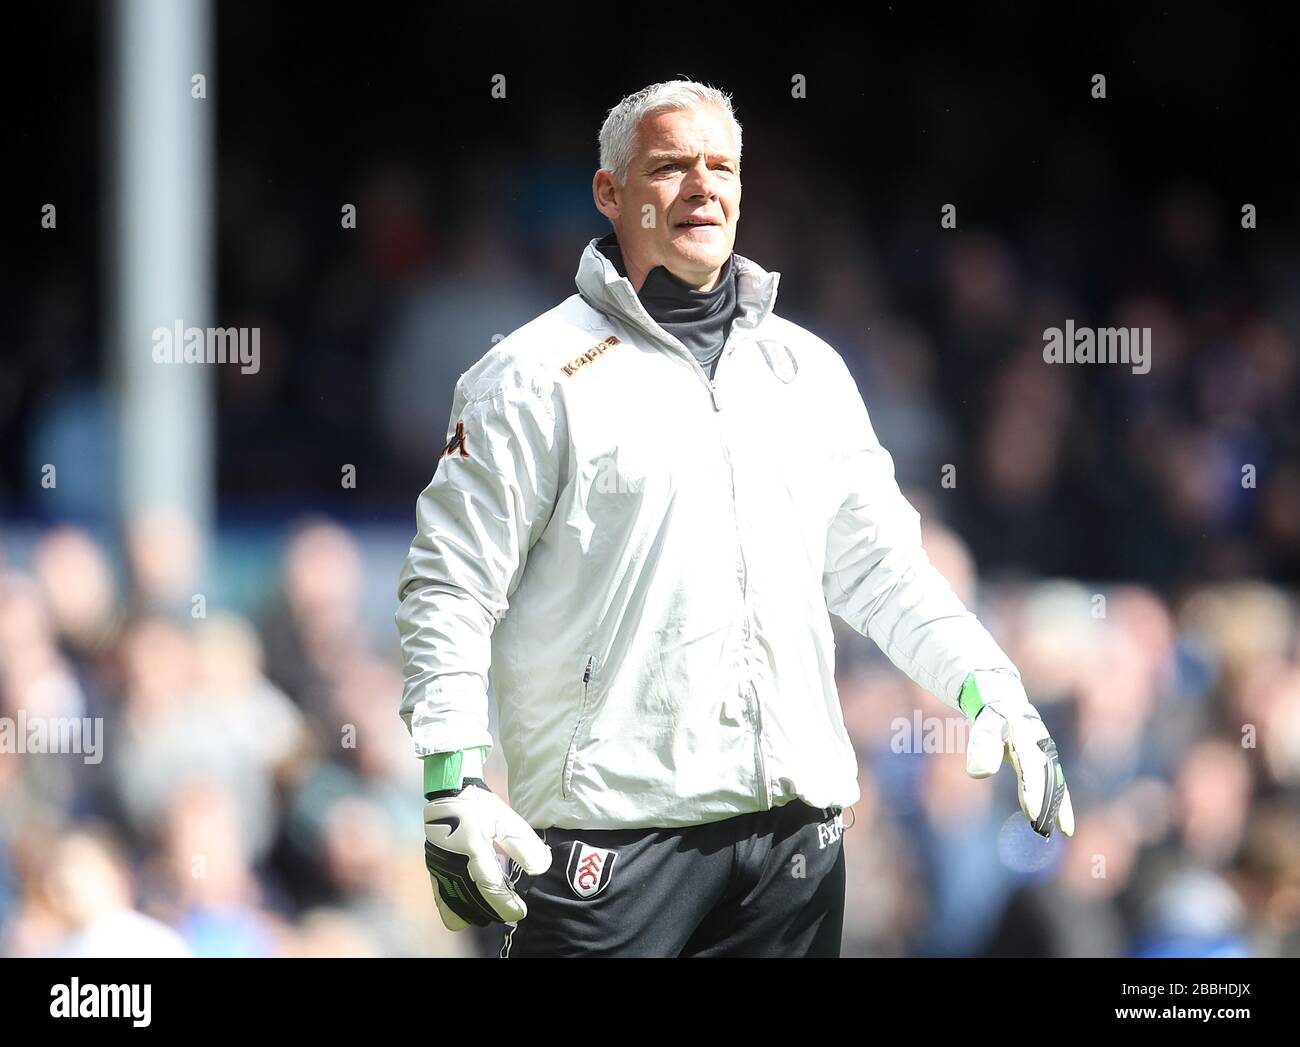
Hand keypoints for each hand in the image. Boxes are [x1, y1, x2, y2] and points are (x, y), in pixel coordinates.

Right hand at [423, 779, 552, 928]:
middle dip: (495, 911)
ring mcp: (440, 867)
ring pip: (456, 907)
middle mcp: (453, 861)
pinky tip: (473, 904)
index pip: (490, 886)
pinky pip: (442, 900)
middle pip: (474, 902)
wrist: (449, 792)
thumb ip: (524, 845)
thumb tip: (541, 869)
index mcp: (473, 846)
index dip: (506, 904)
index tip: (521, 912)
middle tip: (512, 910)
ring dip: (477, 912)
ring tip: (494, 908)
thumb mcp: (507, 820)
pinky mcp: (434, 870)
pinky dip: (459, 908)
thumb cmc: (481, 806)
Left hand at [966, 702, 1074, 837]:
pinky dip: (1061, 805)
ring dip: (1057, 808)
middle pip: (1047, 778)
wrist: (1007, 705)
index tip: (1031, 814)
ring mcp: (1048, 755)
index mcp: (1026, 737)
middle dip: (1046, 804)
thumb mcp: (984, 729)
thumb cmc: (993, 720)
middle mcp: (1042, 747)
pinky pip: (1058, 786)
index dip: (1032, 791)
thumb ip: (981, 747)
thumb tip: (978, 774)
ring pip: (1056, 784)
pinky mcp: (1049, 764)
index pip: (1030, 768)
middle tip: (1041, 828)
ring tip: (1056, 831)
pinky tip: (1064, 828)